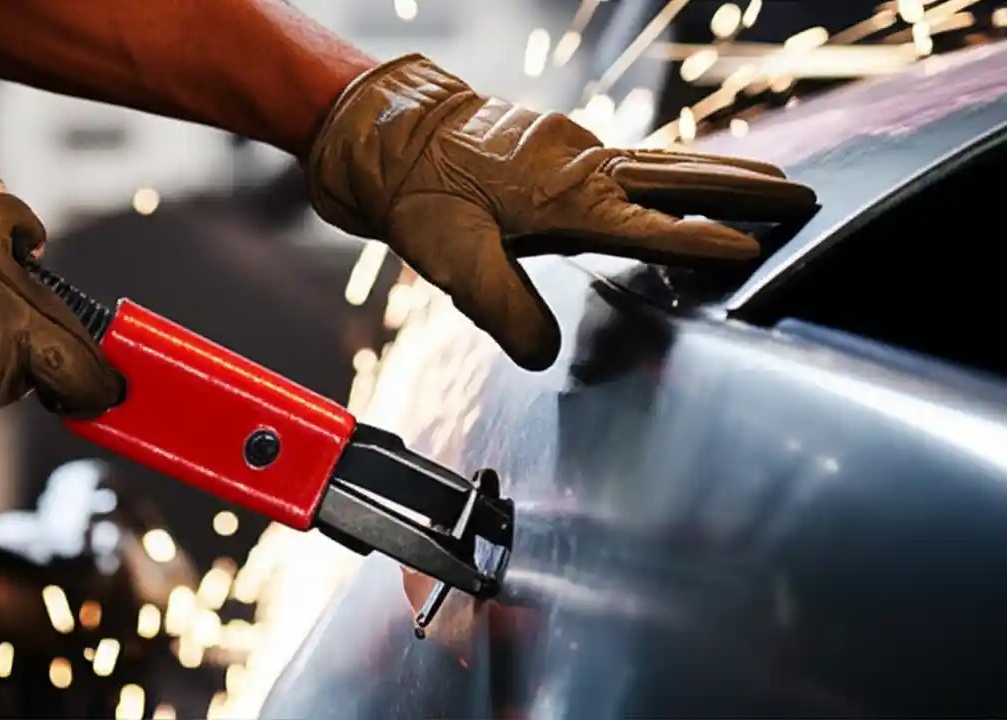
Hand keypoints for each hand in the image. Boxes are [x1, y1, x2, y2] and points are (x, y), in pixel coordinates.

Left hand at [306, 55, 816, 369]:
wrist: (392, 135)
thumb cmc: (421, 195)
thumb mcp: (453, 260)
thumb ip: (503, 309)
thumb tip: (545, 355)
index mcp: (565, 198)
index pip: (647, 225)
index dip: (698, 240)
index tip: (752, 249)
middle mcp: (582, 168)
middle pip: (678, 177)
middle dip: (743, 191)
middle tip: (805, 197)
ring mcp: (576, 151)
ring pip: (665, 162)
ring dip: (721, 173)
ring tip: (774, 182)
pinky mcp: (564, 148)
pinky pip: (638, 156)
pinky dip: (678, 166)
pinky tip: (691, 175)